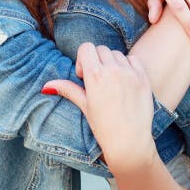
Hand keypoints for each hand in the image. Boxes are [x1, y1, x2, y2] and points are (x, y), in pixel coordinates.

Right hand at [42, 43, 157, 174]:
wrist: (129, 142)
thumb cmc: (104, 126)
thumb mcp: (84, 106)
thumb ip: (67, 89)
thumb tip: (46, 86)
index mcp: (95, 76)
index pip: (86, 47)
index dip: (83, 59)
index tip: (85, 76)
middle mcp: (113, 70)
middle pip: (101, 49)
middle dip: (96, 61)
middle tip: (97, 81)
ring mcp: (130, 73)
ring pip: (117, 54)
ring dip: (112, 63)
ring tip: (112, 83)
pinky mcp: (143, 77)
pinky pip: (133, 59)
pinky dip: (128, 66)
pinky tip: (125, 82)